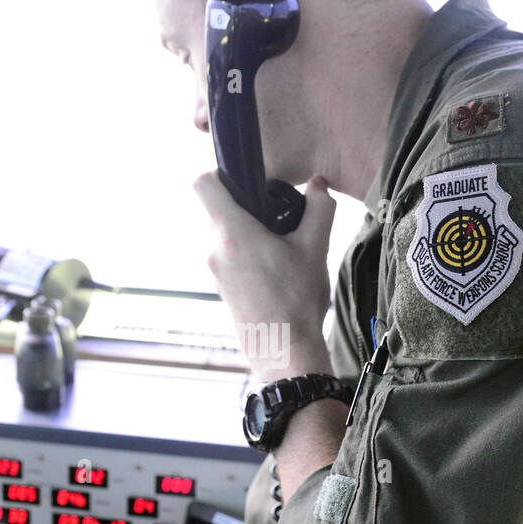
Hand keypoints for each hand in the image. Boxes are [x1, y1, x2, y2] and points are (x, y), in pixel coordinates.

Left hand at [194, 171, 335, 381]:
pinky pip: (227, 252)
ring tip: (280, 240)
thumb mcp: (315, 248)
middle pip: (217, 206)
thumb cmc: (297, 301)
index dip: (221, 171)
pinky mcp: (221, 285)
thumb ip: (319, 208)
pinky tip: (274, 262)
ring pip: (224, 230)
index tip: (249, 178)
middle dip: (245, 202)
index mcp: (232, 233)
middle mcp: (215, 248)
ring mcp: (215, 269)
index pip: (203, 184)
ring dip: (247, 227)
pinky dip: (246, 248)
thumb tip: (319, 184)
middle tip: (277, 211)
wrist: (285, 351)